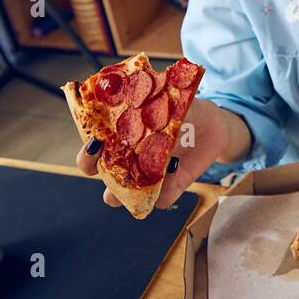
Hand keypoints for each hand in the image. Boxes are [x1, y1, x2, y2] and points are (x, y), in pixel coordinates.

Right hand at [76, 97, 244, 208]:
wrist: (211, 125)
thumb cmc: (181, 108)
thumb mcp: (168, 98)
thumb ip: (155, 101)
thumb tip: (146, 105)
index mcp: (120, 138)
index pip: (92, 150)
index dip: (88, 151)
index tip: (95, 143)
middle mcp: (127, 161)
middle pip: (101, 177)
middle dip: (99, 174)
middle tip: (109, 163)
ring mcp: (146, 178)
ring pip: (125, 197)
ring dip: (128, 193)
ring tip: (140, 177)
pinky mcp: (170, 189)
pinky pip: (160, 199)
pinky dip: (165, 190)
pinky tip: (175, 167)